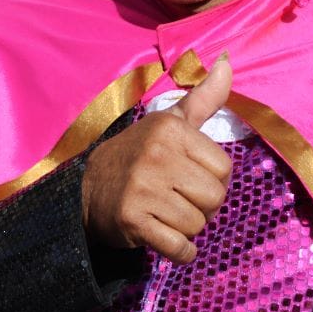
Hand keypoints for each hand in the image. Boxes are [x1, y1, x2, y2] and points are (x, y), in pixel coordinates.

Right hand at [82, 58, 232, 264]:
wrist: (85, 189)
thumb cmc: (140, 153)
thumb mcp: (170, 121)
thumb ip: (204, 97)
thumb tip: (227, 60)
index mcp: (170, 129)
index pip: (224, 168)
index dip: (214, 179)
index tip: (193, 177)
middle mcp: (157, 156)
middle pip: (215, 198)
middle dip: (204, 206)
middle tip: (181, 200)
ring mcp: (143, 189)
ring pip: (197, 224)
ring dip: (189, 227)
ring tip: (168, 214)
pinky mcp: (132, 221)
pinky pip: (179, 247)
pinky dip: (181, 251)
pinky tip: (169, 240)